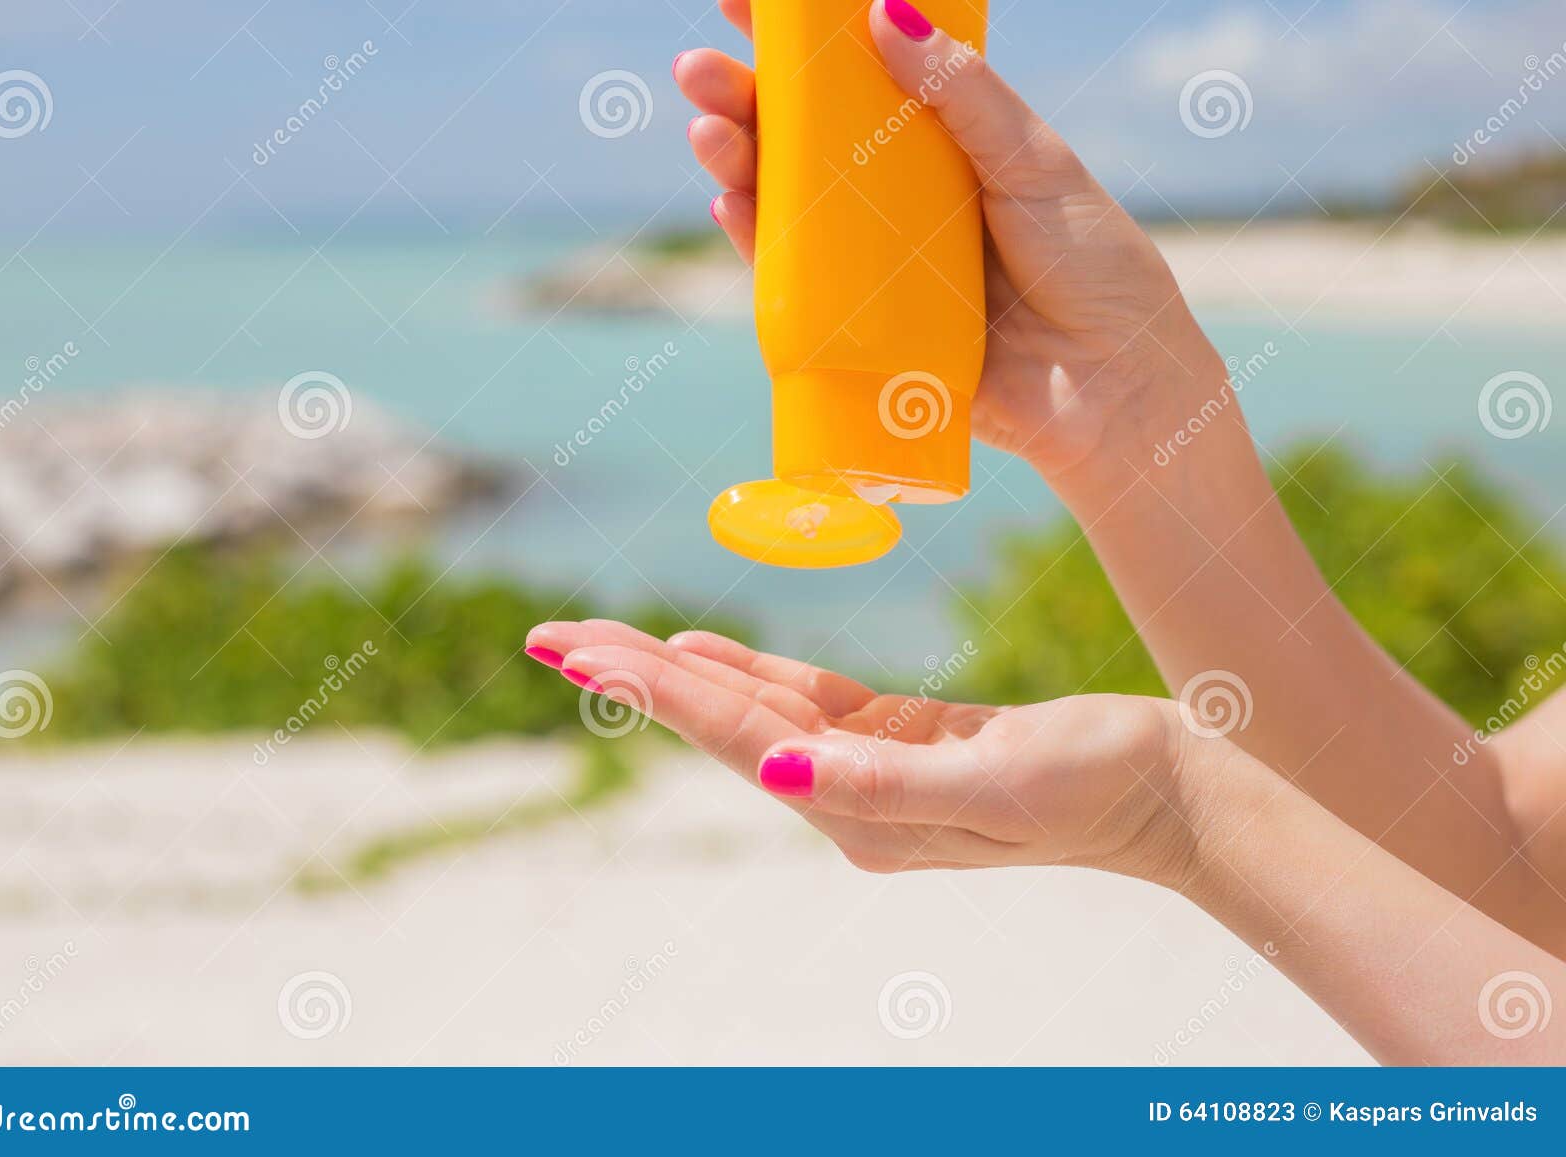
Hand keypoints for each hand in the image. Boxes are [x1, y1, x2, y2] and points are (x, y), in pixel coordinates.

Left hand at [525, 619, 1196, 881]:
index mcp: (858, 815)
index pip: (736, 736)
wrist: (1170, 794)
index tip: (581, 654)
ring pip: (749, 708)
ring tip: (596, 643)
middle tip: (548, 638)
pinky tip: (697, 652)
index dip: (657, 689)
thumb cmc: (1095, 787)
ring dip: (672, 673)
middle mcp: (847, 799)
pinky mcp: (900, 742)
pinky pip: (802, 702)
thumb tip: (773, 771)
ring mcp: (869, 771)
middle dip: (633, 678)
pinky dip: (746, 673)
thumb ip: (878, 785)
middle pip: (720, 723)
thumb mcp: (993, 786)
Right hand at [679, 0, 1222, 485]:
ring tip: (707, 129)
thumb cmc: (1093, 268)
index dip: (803, 41)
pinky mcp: (866, 332)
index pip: (863, 79)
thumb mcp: (1035, 163)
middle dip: (747, 101)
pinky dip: (757, 247)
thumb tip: (885, 14)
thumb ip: (964, 95)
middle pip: (808, 142)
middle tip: (700, 70)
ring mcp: (879, 266)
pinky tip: (728, 207)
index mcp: (947, 148)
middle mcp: (904, 202)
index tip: (748, 3)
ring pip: (790, 208)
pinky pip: (796, 287)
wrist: (1113, 392)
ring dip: (739, 165)